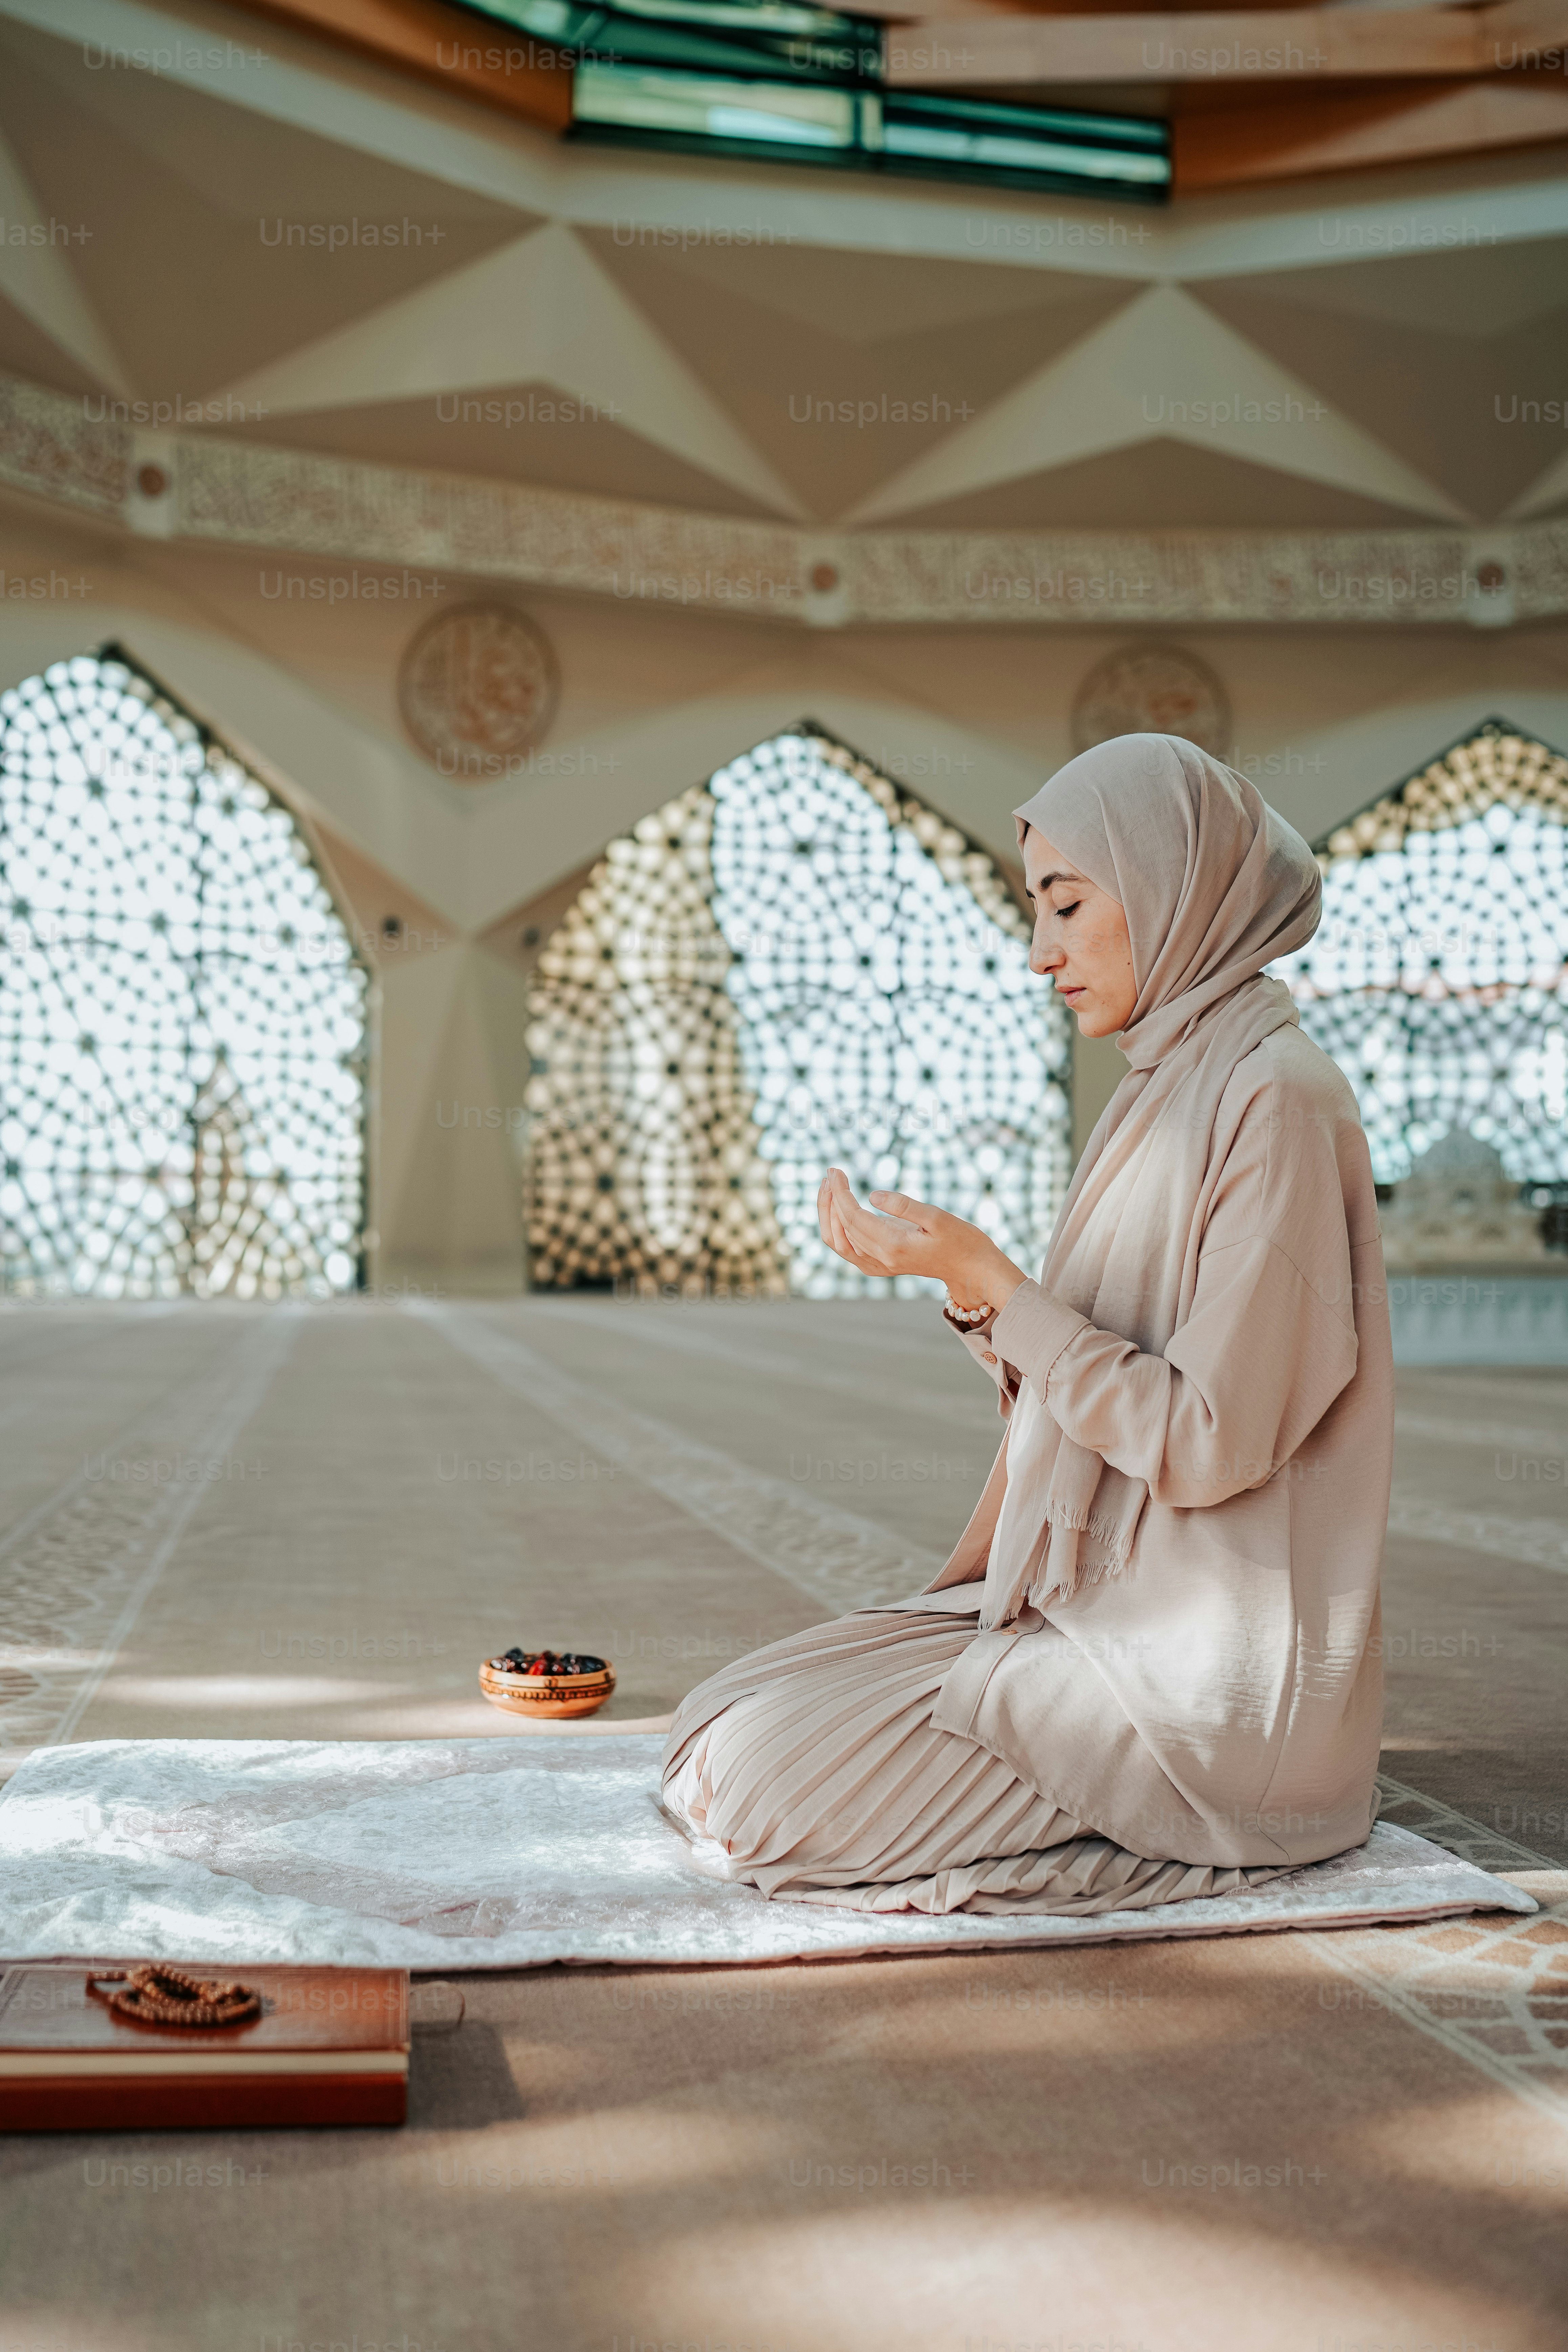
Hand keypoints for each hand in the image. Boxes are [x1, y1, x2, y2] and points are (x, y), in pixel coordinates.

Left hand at [815, 1167, 1027, 1309]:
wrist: (970, 1269)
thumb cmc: (960, 1240)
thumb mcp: (937, 1217)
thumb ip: (904, 1206)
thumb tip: (872, 1196)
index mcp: (894, 1246)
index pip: (854, 1217)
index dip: (840, 1193)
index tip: (835, 1171)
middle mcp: (882, 1260)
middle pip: (842, 1228)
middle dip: (831, 1199)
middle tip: (830, 1173)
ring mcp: (879, 1266)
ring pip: (839, 1241)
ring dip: (829, 1213)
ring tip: (829, 1186)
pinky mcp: (880, 1266)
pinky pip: (848, 1249)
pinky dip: (837, 1228)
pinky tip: (837, 1208)